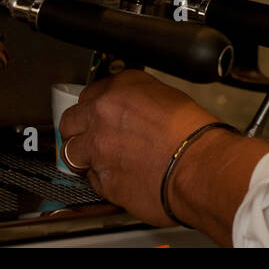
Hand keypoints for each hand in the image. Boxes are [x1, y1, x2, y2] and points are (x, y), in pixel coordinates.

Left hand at [57, 70, 215, 227]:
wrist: (198, 165)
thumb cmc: (193, 132)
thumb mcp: (169, 97)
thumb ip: (140, 99)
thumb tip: (133, 109)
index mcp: (121, 88)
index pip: (91, 92)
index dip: (97, 105)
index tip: (101, 112)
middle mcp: (102, 114)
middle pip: (70, 120)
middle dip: (79, 128)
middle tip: (92, 134)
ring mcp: (97, 148)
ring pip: (70, 152)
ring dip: (83, 155)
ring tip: (102, 159)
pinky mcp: (101, 180)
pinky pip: (91, 178)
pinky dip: (101, 178)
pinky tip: (120, 175)